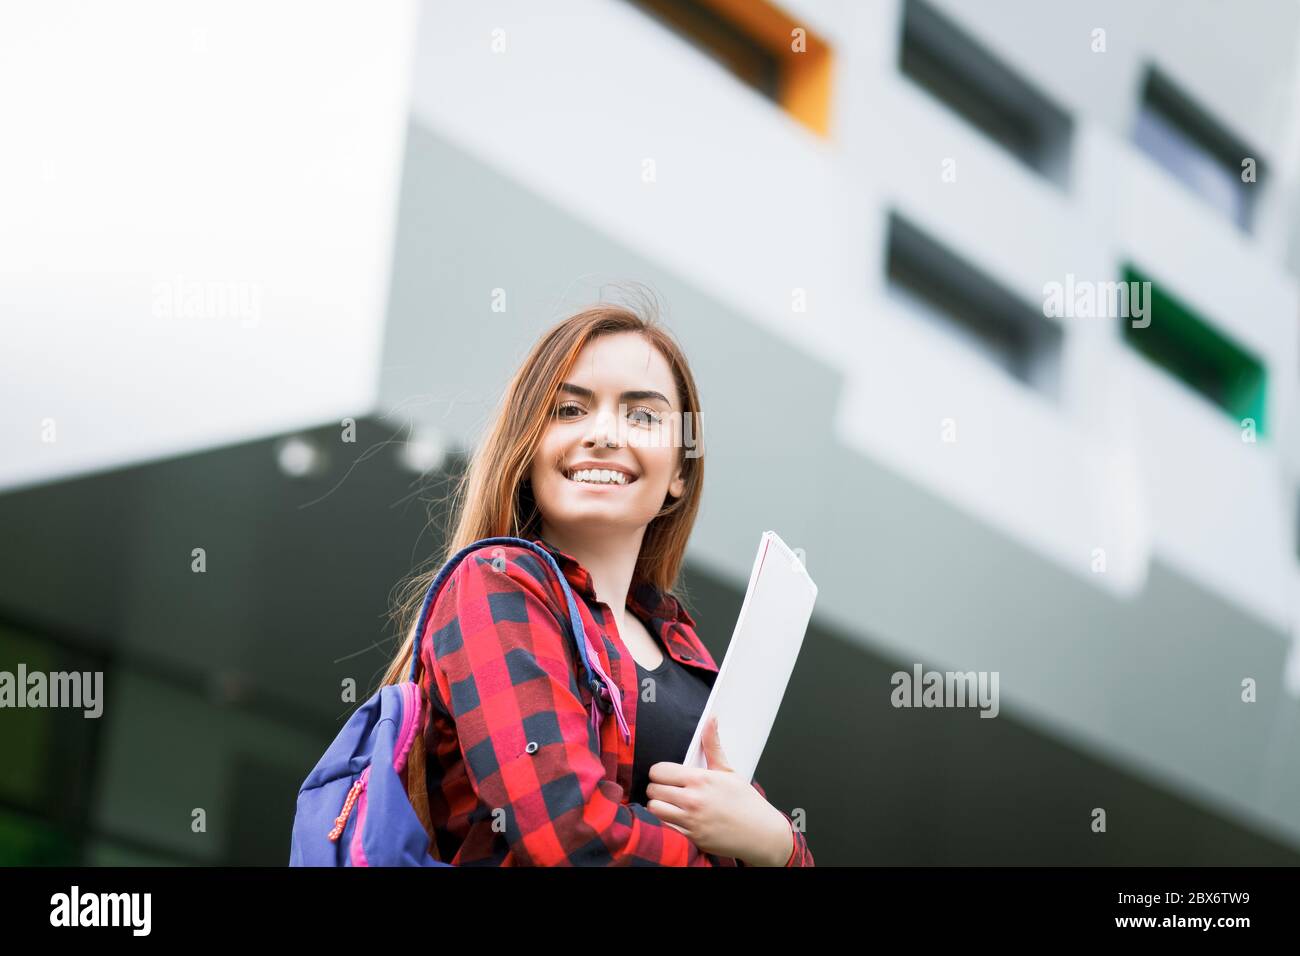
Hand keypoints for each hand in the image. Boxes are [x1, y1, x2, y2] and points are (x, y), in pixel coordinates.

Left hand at [644, 715, 793, 865]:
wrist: (761, 833)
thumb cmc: (746, 802)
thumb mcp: (728, 771)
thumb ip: (713, 745)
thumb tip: (711, 719)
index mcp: (700, 779)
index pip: (658, 770)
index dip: (659, 772)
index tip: (665, 775)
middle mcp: (693, 800)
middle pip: (652, 790)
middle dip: (657, 788)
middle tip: (667, 789)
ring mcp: (691, 820)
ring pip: (654, 809)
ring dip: (658, 806)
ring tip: (669, 804)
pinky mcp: (691, 838)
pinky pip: (665, 827)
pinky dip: (666, 822)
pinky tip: (676, 818)